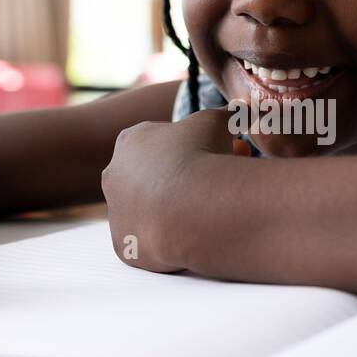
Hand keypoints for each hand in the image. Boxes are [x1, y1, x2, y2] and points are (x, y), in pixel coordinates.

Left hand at [100, 108, 247, 273]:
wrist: (191, 210)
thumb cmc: (201, 157)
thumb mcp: (218, 123)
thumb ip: (227, 115)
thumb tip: (242, 110)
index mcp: (131, 141)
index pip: (160, 142)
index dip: (192, 148)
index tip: (214, 155)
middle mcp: (114, 176)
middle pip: (152, 178)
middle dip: (182, 179)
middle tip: (214, 184)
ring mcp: (116, 213)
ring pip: (149, 211)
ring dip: (173, 209)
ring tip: (205, 213)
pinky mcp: (124, 245)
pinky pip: (148, 241)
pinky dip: (168, 238)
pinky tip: (191, 236)